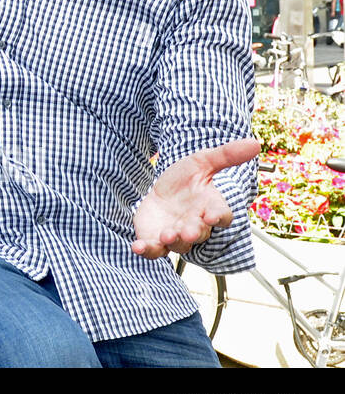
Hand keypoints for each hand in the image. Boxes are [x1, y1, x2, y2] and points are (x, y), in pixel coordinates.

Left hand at [131, 138, 259, 258]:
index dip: (218, 216)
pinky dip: (146, 250)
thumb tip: (255, 142)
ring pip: (177, 244)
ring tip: (166, 236)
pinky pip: (153, 250)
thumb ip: (226, 155)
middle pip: (199, 232)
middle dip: (193, 232)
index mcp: (210, 208)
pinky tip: (137, 247)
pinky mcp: (154, 240)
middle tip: (188, 231)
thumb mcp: (202, 161)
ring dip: (172, 241)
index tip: (212, 215)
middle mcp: (195, 225)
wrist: (162, 191)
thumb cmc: (186, 180)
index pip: (221, 215)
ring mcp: (175, 235)